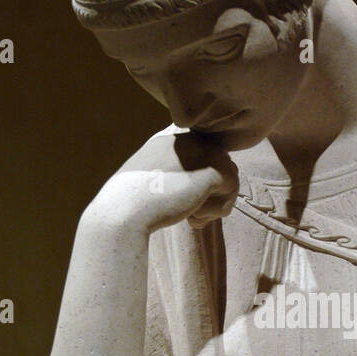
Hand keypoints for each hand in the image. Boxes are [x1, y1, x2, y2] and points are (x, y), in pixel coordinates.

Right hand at [86, 129, 239, 234]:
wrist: (125, 207)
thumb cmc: (134, 201)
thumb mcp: (154, 178)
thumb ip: (180, 173)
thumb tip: (218, 182)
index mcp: (174, 138)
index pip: (205, 162)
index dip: (199, 188)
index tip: (181, 205)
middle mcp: (192, 138)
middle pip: (222, 169)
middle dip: (212, 197)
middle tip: (190, 215)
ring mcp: (204, 150)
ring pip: (230, 182)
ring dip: (214, 206)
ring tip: (191, 216)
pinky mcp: (214, 167)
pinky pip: (231, 193)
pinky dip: (215, 211)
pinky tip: (192, 216)